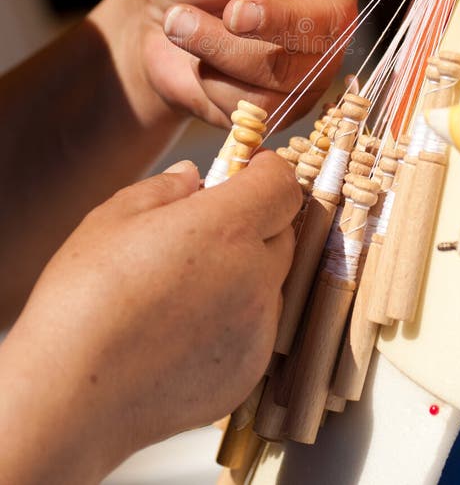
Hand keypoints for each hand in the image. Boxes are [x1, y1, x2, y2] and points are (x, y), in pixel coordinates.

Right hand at [0, 151, 299, 483]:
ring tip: (185, 285)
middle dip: (254, 220)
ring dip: (245, 271)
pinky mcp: (247, 372)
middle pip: (282, 232)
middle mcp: (255, 278)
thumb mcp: (114, 218)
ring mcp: (257, 330)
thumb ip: (165, 188)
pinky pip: (256, 330)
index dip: (268, 171)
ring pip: (269, 282)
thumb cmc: (83, 299)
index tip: (249, 169)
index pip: (282, 185)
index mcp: (227, 228)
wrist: (70, 396)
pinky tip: (183, 327)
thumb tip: (192, 176)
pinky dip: (234, 319)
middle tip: (206, 227)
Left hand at [92, 0, 443, 129]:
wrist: (152, 28)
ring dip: (221, 46)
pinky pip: (254, 105)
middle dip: (272, 19)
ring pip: (283, 70)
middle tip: (231, 9)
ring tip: (184, 21)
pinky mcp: (281, 109)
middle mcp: (328, 15)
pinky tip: (199, 63)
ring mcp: (310, 67)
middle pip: (327, 27)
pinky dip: (212, 81)